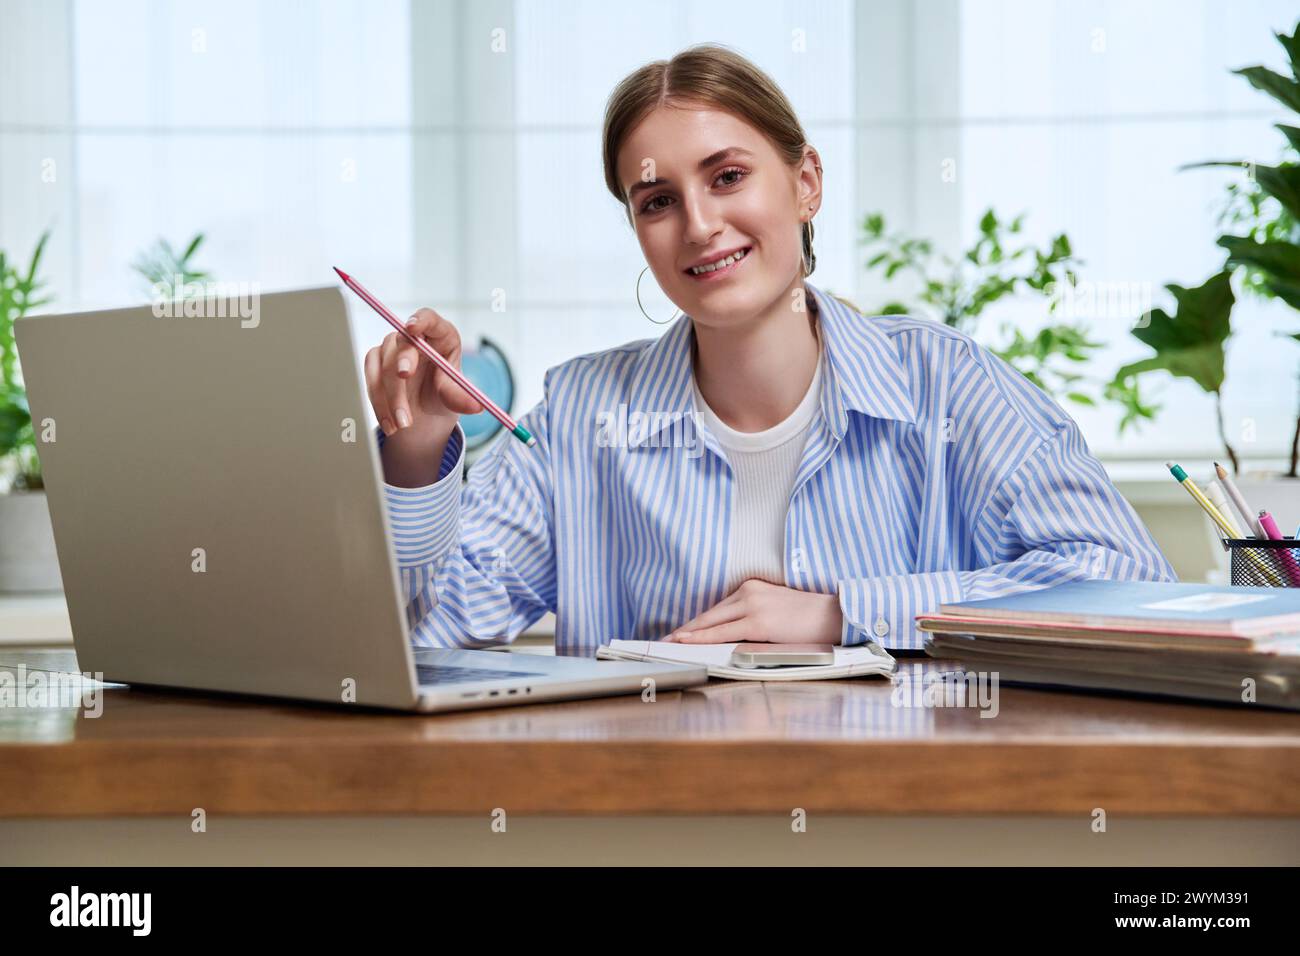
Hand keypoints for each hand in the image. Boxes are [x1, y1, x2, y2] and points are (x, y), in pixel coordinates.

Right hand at [363, 307, 482, 439]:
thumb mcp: (454, 397)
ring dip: (392, 396)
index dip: (420, 319)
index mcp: (440, 336)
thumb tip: (477, 407)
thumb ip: (462, 398)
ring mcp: (392, 348)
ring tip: (404, 423)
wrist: (423, 411)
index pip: (429, 318)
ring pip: (384, 365)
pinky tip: (391, 424)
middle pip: (403, 342)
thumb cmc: (442, 394)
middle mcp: (414, 337)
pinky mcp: (375, 362)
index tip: (412, 327)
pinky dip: (379, 404)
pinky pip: (371, 380)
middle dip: (402, 359)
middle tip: (404, 375)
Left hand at [665, 579, 843, 643]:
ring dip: (688, 634)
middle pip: (708, 614)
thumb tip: (728, 636)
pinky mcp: (759, 621)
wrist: (835, 616)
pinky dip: (702, 638)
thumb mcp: (774, 611)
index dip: (695, 623)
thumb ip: (752, 617)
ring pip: (711, 622)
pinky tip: (687, 642)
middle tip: (664, 640)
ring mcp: (753, 605)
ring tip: (669, 644)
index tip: (678, 632)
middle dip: (685, 629)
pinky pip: (723, 632)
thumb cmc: (808, 619)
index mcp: (751, 588)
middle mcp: (748, 592)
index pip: (716, 609)